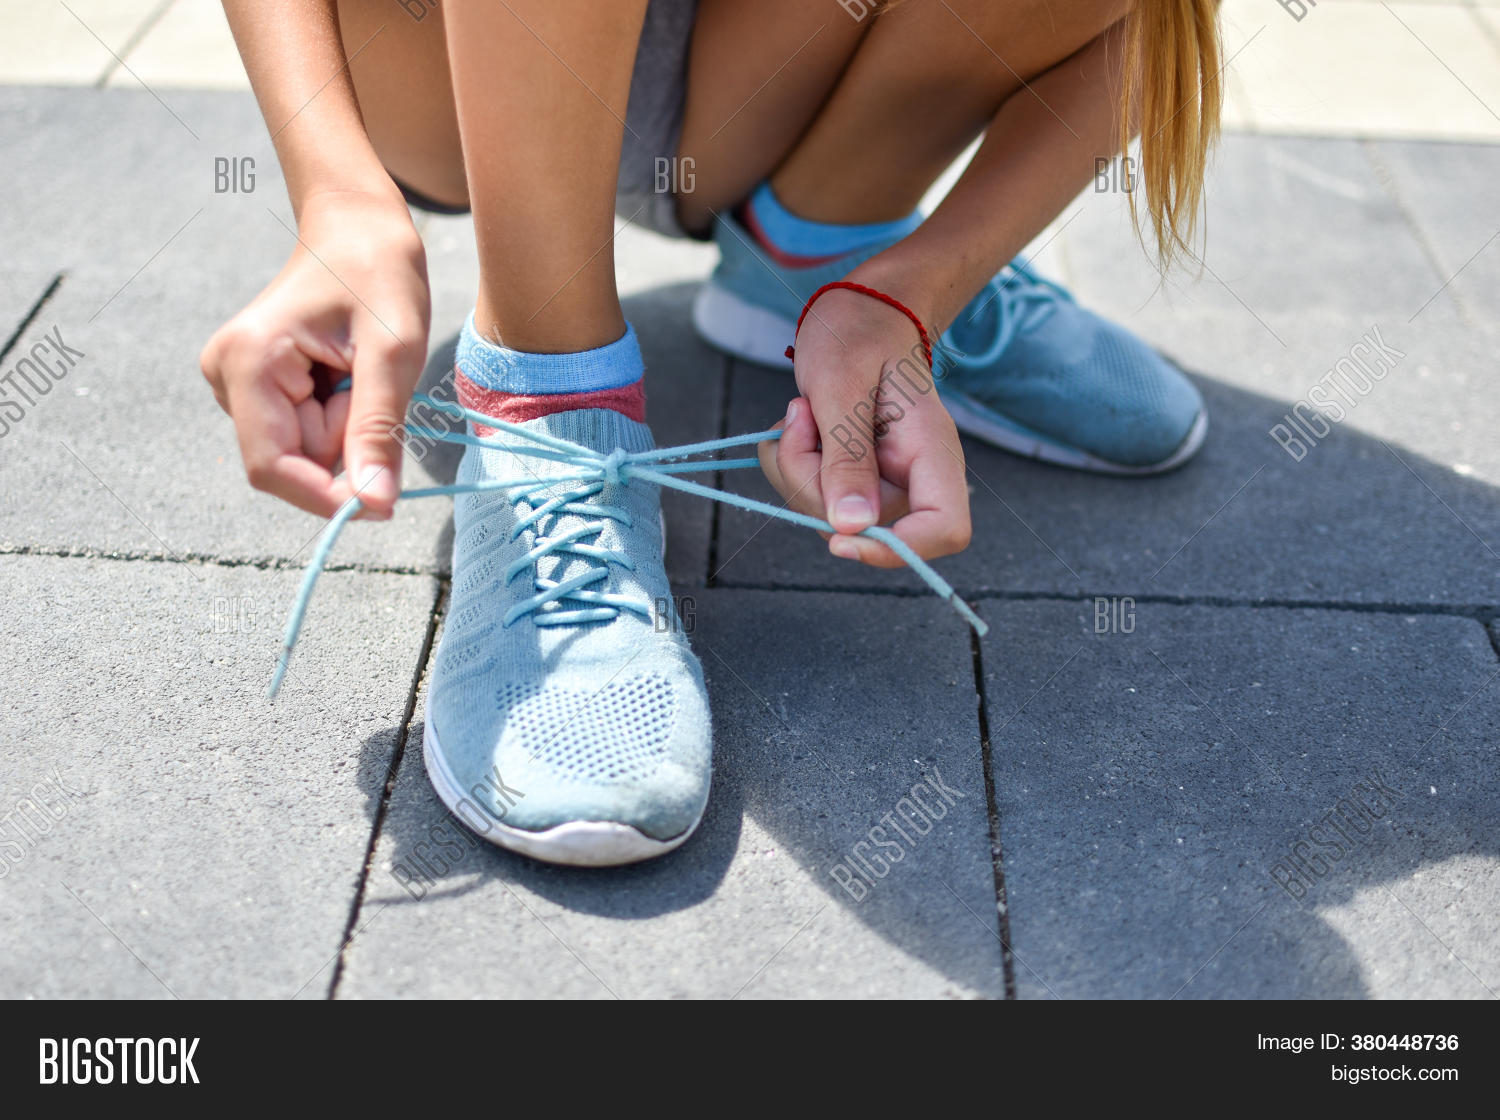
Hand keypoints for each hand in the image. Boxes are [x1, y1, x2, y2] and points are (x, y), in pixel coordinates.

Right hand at [200, 190, 429, 519]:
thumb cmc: (380, 275)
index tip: (383, 502)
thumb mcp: (393, 354)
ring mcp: (236, 382)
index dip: (325, 496)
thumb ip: (377, 431)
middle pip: (292, 460)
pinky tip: (345, 373)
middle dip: (344, 445)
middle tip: (371, 386)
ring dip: (345, 430)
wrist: (359, 230)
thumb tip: (373, 506)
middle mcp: (227, 376)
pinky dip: (339, 418)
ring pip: (303, 450)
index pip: (272, 467)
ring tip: (358, 371)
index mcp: (248, 363)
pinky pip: (305, 432)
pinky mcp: (256, 387)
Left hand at [758, 287, 971, 566]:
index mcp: (932, 451)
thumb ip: (847, 455)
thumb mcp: (842, 386)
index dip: (896, 550)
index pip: (944, 530)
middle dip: (812, 482)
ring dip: (795, 468)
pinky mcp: (854, 481)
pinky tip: (801, 423)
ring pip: (829, 517)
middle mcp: (914, 476)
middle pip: (864, 527)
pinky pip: (813, 499)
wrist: (859, 312)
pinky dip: (792, 464)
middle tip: (801, 419)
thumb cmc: (858, 333)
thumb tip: (851, 528)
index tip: (839, 537)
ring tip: (803, 412)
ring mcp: (884, 482)